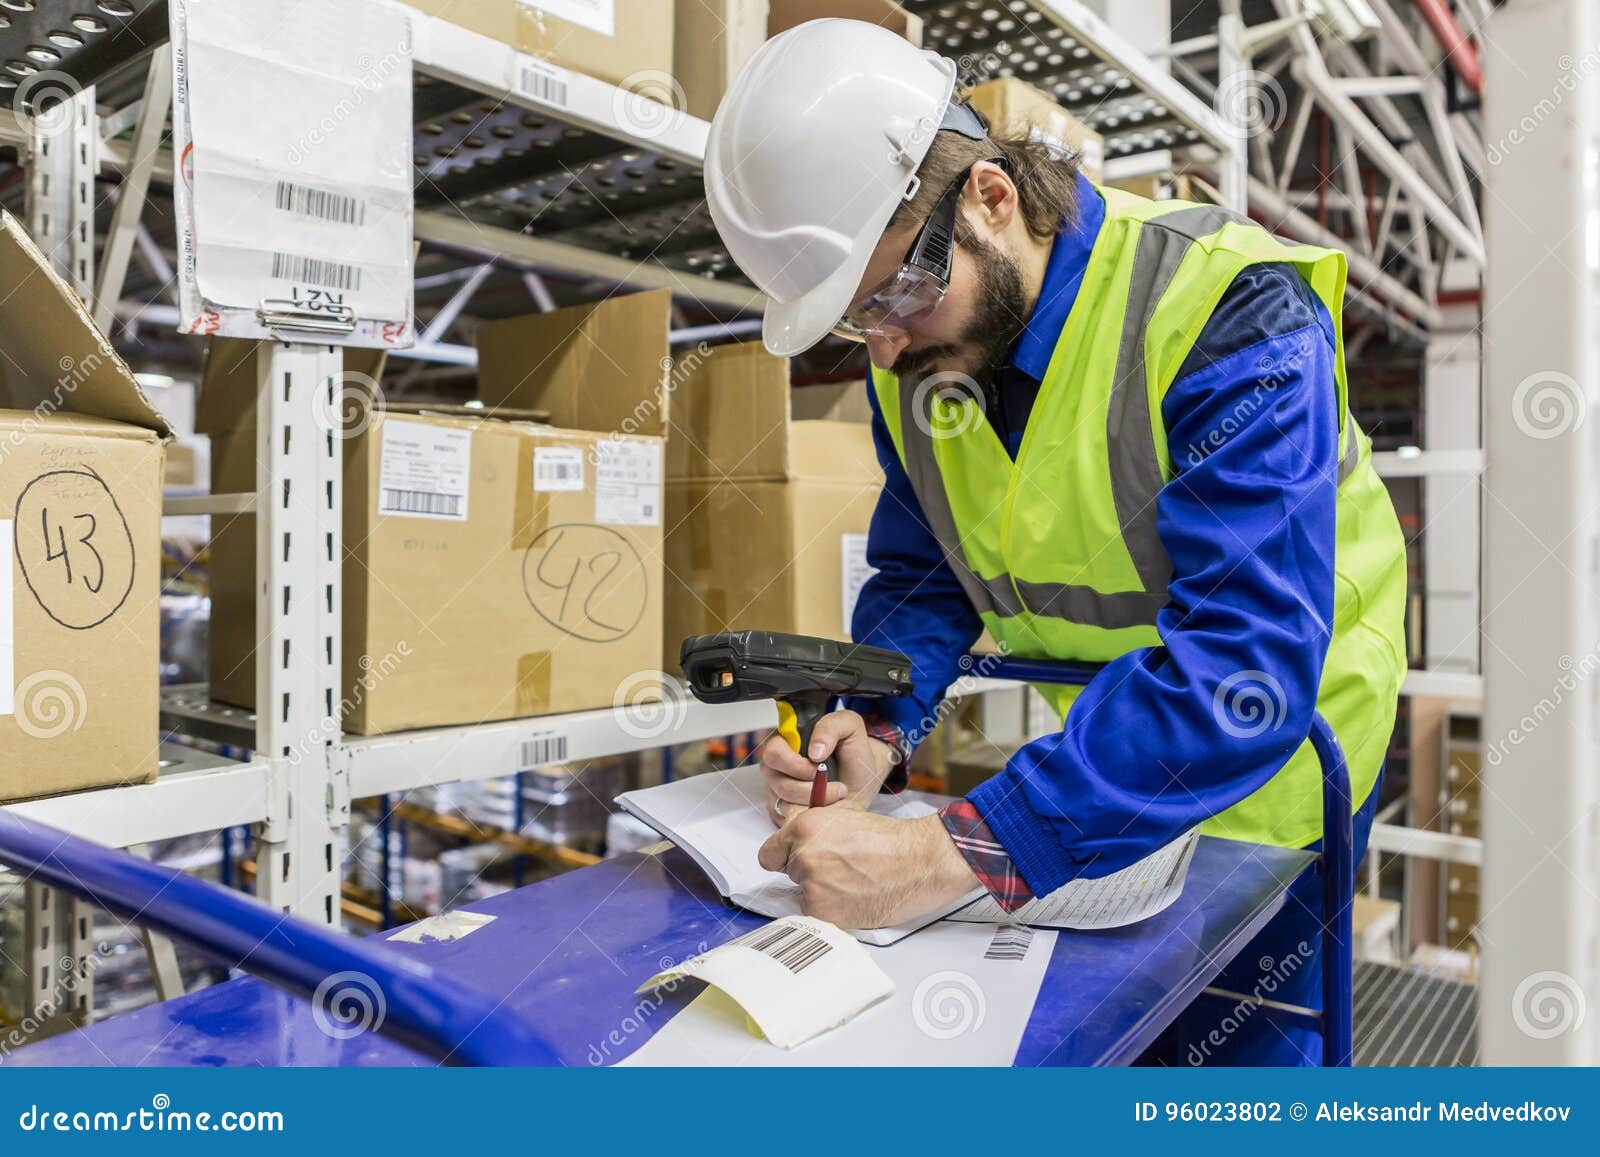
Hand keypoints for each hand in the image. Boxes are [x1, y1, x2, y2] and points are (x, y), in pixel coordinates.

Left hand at [757, 808, 978, 928]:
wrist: (920, 861)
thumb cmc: (890, 839)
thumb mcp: (844, 816)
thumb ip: (813, 828)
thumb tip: (795, 839)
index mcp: (804, 828)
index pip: (769, 854)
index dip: (785, 857)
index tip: (795, 861)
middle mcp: (803, 856)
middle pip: (790, 874)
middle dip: (810, 873)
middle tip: (841, 870)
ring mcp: (813, 887)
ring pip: (804, 895)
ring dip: (822, 893)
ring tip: (853, 884)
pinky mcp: (825, 913)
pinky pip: (817, 915)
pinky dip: (833, 911)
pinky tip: (856, 899)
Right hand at [758, 709, 896, 824]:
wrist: (862, 777)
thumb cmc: (852, 751)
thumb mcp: (849, 727)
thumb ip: (830, 727)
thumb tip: (814, 751)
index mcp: (786, 741)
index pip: (773, 752)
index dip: (795, 763)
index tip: (818, 763)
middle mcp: (776, 766)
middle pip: (777, 780)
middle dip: (806, 785)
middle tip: (827, 780)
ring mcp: (777, 790)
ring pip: (786, 802)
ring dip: (815, 799)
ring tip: (836, 792)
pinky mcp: (782, 811)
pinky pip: (790, 816)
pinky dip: (812, 813)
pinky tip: (826, 804)